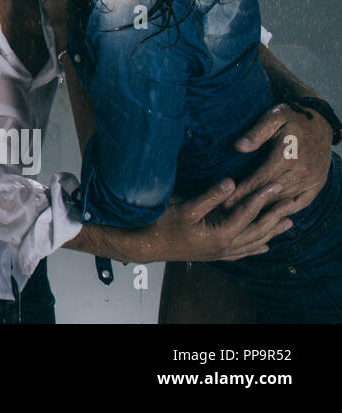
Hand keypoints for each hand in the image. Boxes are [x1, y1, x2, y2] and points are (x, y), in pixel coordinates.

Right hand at [115, 178, 293, 263]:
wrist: (144, 245)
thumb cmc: (160, 225)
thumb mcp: (184, 207)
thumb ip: (210, 196)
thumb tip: (231, 183)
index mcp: (220, 234)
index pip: (248, 213)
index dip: (262, 198)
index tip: (275, 186)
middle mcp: (224, 246)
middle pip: (258, 230)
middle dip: (276, 216)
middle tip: (292, 204)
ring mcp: (220, 252)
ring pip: (254, 242)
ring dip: (271, 232)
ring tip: (288, 223)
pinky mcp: (214, 254)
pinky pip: (242, 252)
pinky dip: (256, 248)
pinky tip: (265, 246)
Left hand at [225, 102, 333, 212]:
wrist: (321, 120)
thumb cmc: (292, 116)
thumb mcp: (273, 117)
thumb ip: (256, 133)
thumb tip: (238, 147)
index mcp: (287, 156)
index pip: (259, 179)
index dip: (242, 192)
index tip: (224, 203)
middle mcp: (301, 172)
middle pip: (271, 194)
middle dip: (249, 206)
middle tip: (228, 216)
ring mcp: (312, 180)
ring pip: (285, 201)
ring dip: (266, 212)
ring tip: (244, 220)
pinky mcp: (318, 184)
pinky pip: (301, 203)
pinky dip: (286, 211)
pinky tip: (272, 217)